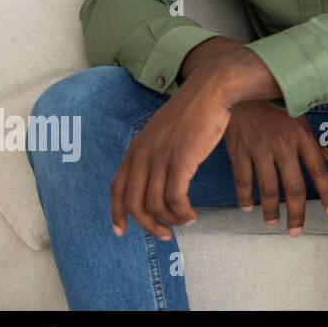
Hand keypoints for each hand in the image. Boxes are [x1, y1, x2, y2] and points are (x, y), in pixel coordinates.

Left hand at [110, 48, 270, 240]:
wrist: (211, 91)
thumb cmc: (194, 110)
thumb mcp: (164, 130)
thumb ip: (155, 151)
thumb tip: (158, 173)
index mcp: (136, 148)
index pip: (116, 189)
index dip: (117, 213)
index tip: (121, 231)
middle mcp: (142, 156)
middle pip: (134, 204)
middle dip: (147, 225)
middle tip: (163, 235)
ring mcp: (160, 159)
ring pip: (156, 205)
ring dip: (170, 221)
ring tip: (185, 222)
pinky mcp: (181, 162)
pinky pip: (176, 199)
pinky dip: (183, 213)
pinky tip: (192, 214)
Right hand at [225, 102, 327, 235]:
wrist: (240, 84)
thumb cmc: (274, 100)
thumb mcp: (299, 114)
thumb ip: (312, 139)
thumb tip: (327, 157)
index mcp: (301, 136)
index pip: (319, 170)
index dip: (326, 194)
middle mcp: (282, 145)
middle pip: (293, 187)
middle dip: (296, 214)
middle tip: (296, 232)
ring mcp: (259, 149)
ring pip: (267, 189)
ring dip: (270, 210)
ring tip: (273, 224)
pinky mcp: (238, 150)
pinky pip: (242, 180)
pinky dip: (244, 197)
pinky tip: (248, 208)